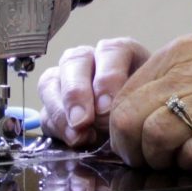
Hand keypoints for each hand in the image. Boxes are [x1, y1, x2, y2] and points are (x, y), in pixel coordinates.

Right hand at [33, 38, 147, 146]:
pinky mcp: (53, 104)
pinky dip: (57, 125)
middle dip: (77, 92)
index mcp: (118, 53)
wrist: (134, 127)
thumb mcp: (146, 102)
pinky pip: (45, 111)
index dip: (107, 77)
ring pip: (51, 81)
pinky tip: (73, 139)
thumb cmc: (144, 109)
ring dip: (61, 110)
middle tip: (84, 120)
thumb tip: (106, 116)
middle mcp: (89, 60)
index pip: (111, 51)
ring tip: (76, 134)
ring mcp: (66, 80)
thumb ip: (131, 104)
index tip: (108, 106)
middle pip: (75, 62)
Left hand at [109, 32, 191, 170]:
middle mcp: (190, 74)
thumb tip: (136, 109)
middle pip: (129, 118)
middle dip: (130, 147)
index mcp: (180, 54)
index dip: (121, 125)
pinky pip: (190, 156)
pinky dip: (189, 164)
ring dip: (159, 159)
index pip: (123, 94)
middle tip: (145, 158)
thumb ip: (172, 77)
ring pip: (153, 138)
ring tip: (175, 160)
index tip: (130, 139)